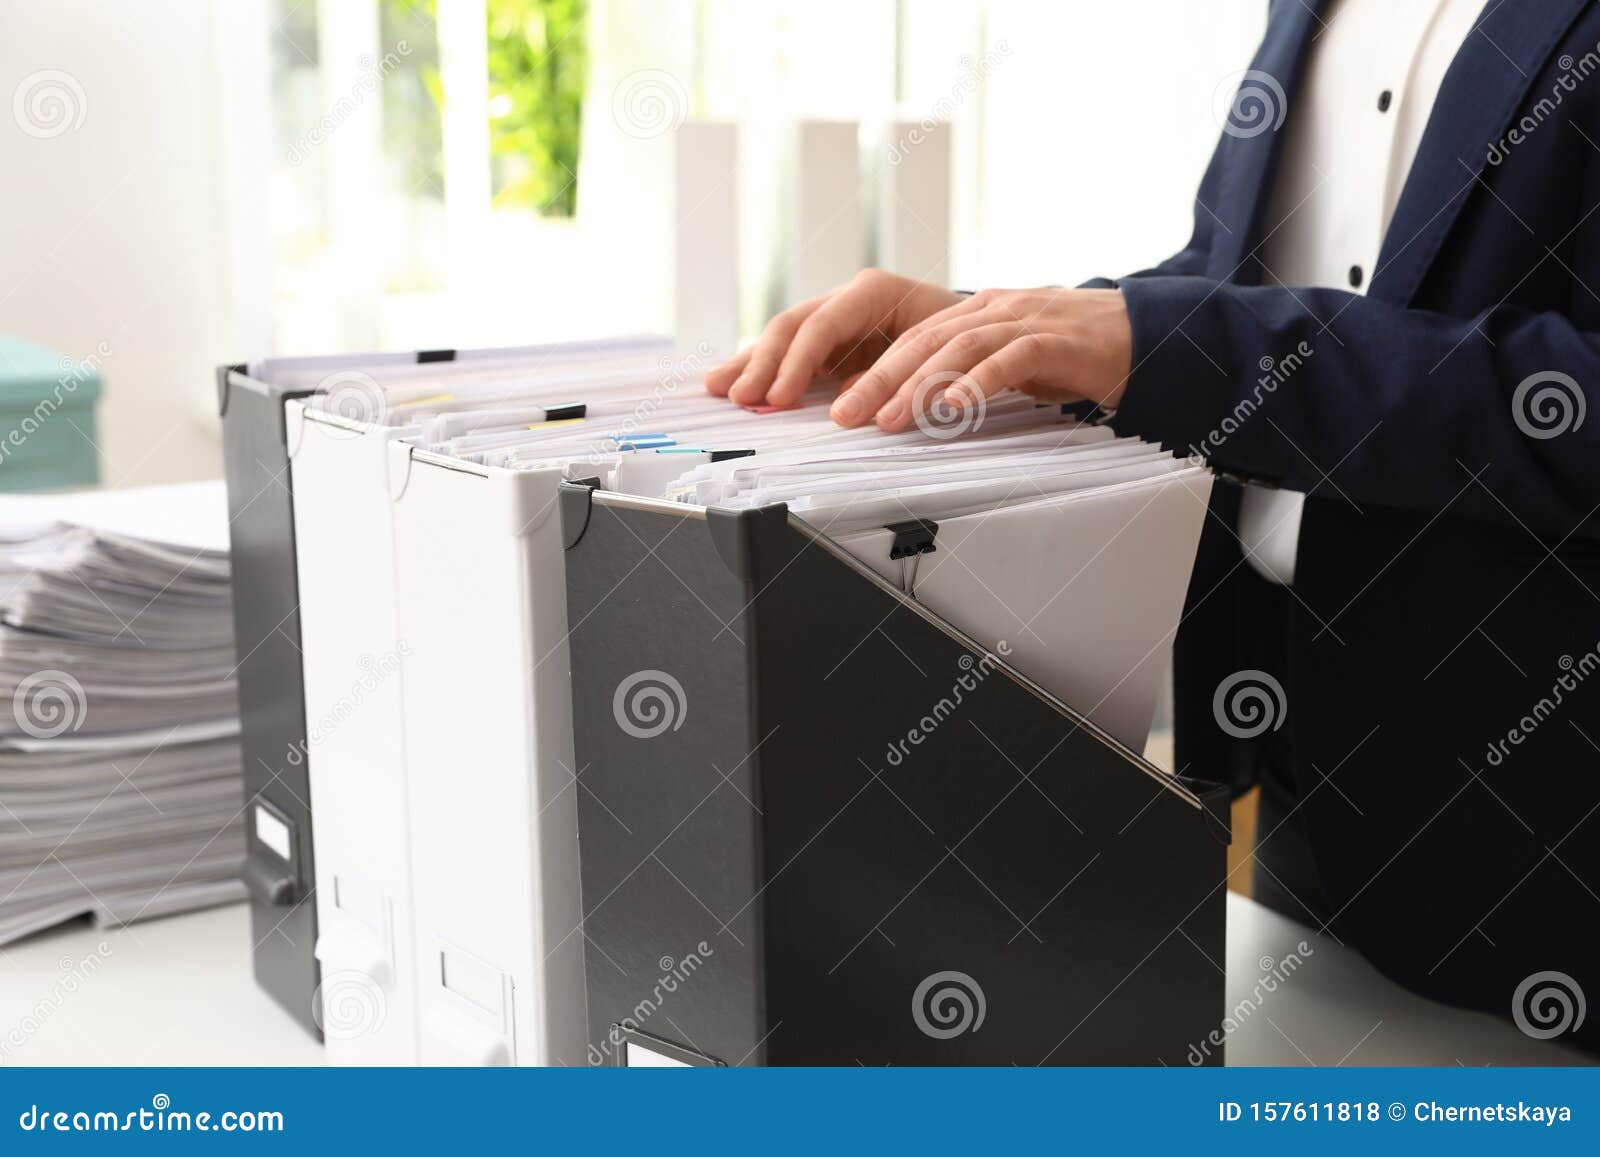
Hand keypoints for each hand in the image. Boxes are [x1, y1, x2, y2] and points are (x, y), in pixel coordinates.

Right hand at [704, 269, 964, 410]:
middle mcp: (850, 299)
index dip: (796, 362)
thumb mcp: (941, 354)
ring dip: (751, 363)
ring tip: (720, 387)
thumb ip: (897, 374)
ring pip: (784, 336)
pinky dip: (763, 368)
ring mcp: (838, 318)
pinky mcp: (833, 340)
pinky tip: (733, 379)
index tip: (780, 396)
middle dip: (762, 363)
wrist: (979, 331)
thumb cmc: (964, 338)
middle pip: (792, 326)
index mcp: (875, 291)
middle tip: (741, 396)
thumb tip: (850, 400)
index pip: (822, 324)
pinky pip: (791, 351)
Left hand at [823, 286, 1133, 431]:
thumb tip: (914, 404)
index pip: (912, 339)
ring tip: (889, 418)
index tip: (840, 404)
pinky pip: (1010, 359)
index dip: (872, 370)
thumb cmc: (1073, 353)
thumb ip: (964, 373)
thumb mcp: (1008, 362)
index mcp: (977, 313)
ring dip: (918, 385)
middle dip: (879, 380)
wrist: (1144, 335)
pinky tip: (954, 407)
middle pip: (923, 340)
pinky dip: (978, 383)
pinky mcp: (1056, 340)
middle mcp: (994, 309)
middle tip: (846, 415)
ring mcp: (1025, 320)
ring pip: (958, 347)